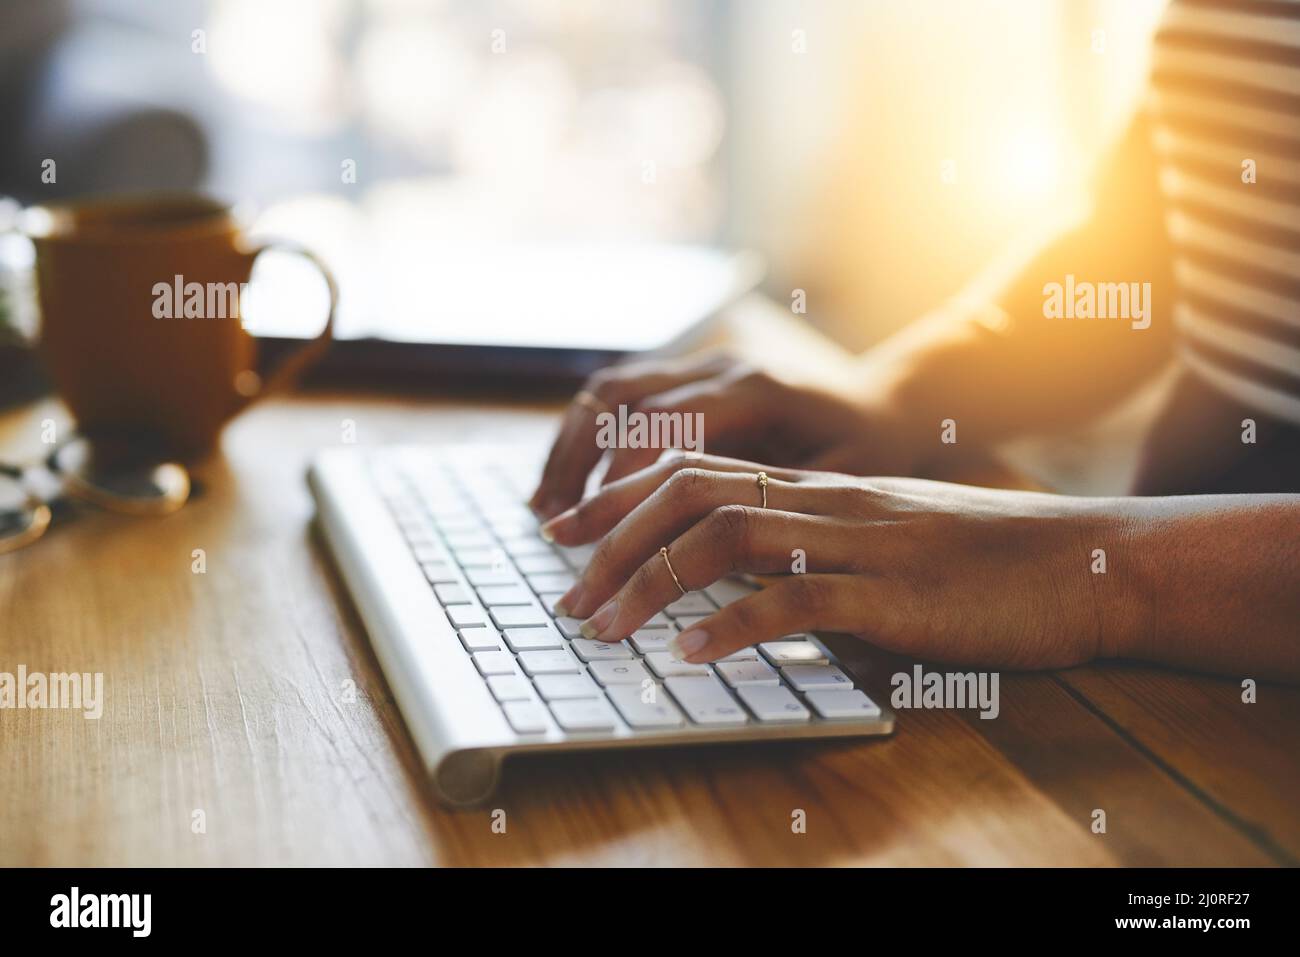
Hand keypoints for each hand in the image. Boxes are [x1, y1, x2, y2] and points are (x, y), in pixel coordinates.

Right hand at [528, 352, 918, 519]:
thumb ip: (777, 510)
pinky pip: (621, 397)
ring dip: (572, 450)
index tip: (599, 545)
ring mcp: (701, 365)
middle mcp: (718, 367)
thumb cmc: (871, 452)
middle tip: (555, 532)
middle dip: (578, 468)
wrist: (890, 404)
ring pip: (609, 392)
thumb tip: (710, 559)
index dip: (624, 486)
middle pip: (619, 401)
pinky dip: (588, 440)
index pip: (663, 429)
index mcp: (754, 390)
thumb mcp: (840, 485)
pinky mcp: (692, 378)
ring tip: (547, 511)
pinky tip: (574, 487)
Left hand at [542, 454, 1133, 669]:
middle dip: (612, 541)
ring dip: (649, 583)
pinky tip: (690, 655)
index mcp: (819, 488)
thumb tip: (749, 588)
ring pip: (724, 539)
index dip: (621, 500)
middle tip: (564, 589)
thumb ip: (818, 552)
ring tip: (601, 626)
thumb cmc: (986, 560)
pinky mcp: (891, 594)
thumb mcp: (886, 542)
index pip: (696, 471)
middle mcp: (824, 503)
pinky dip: (730, 627)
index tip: (570, 534)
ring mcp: (856, 543)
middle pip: (690, 494)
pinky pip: (793, 600)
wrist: (1083, 562)